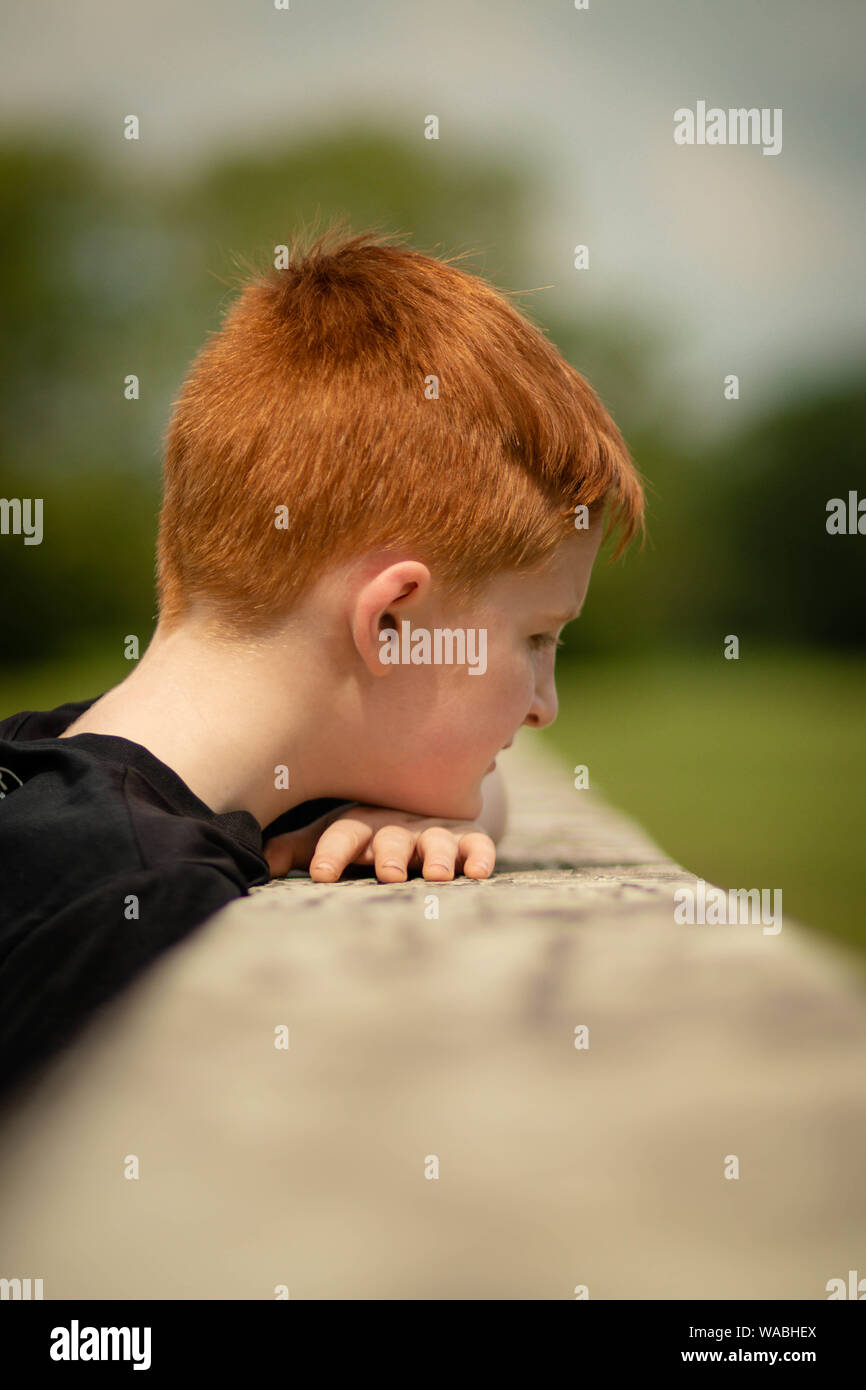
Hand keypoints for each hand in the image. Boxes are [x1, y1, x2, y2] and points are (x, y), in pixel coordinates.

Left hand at [263, 802, 496, 882]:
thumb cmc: (367, 831)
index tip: (320, 872)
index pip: (342, 833)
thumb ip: (298, 850)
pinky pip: (478, 844)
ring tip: (437, 875)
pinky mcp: (469, 837)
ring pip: (439, 839)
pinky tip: (479, 871)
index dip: (330, 851)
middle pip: (393, 836)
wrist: (421, 800)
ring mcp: (435, 829)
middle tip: (390, 872)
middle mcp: (398, 824)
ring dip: (439, 855)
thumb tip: (258, 864)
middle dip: (391, 853)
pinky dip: (480, 855)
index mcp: (361, 824)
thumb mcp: (333, 836)